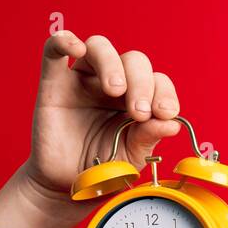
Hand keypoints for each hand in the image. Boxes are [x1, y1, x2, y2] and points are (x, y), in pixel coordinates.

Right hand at [19, 31, 183, 204]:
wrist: (66, 186)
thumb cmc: (102, 170)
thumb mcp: (131, 157)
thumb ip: (148, 137)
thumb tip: (173, 124)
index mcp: (138, 99)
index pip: (157, 81)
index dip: (165, 93)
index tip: (165, 113)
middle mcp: (113, 84)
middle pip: (133, 60)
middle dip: (142, 83)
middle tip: (139, 111)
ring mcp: (83, 80)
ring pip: (100, 48)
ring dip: (112, 64)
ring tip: (115, 90)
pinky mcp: (54, 83)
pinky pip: (54, 50)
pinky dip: (64, 41)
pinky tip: (76, 47)